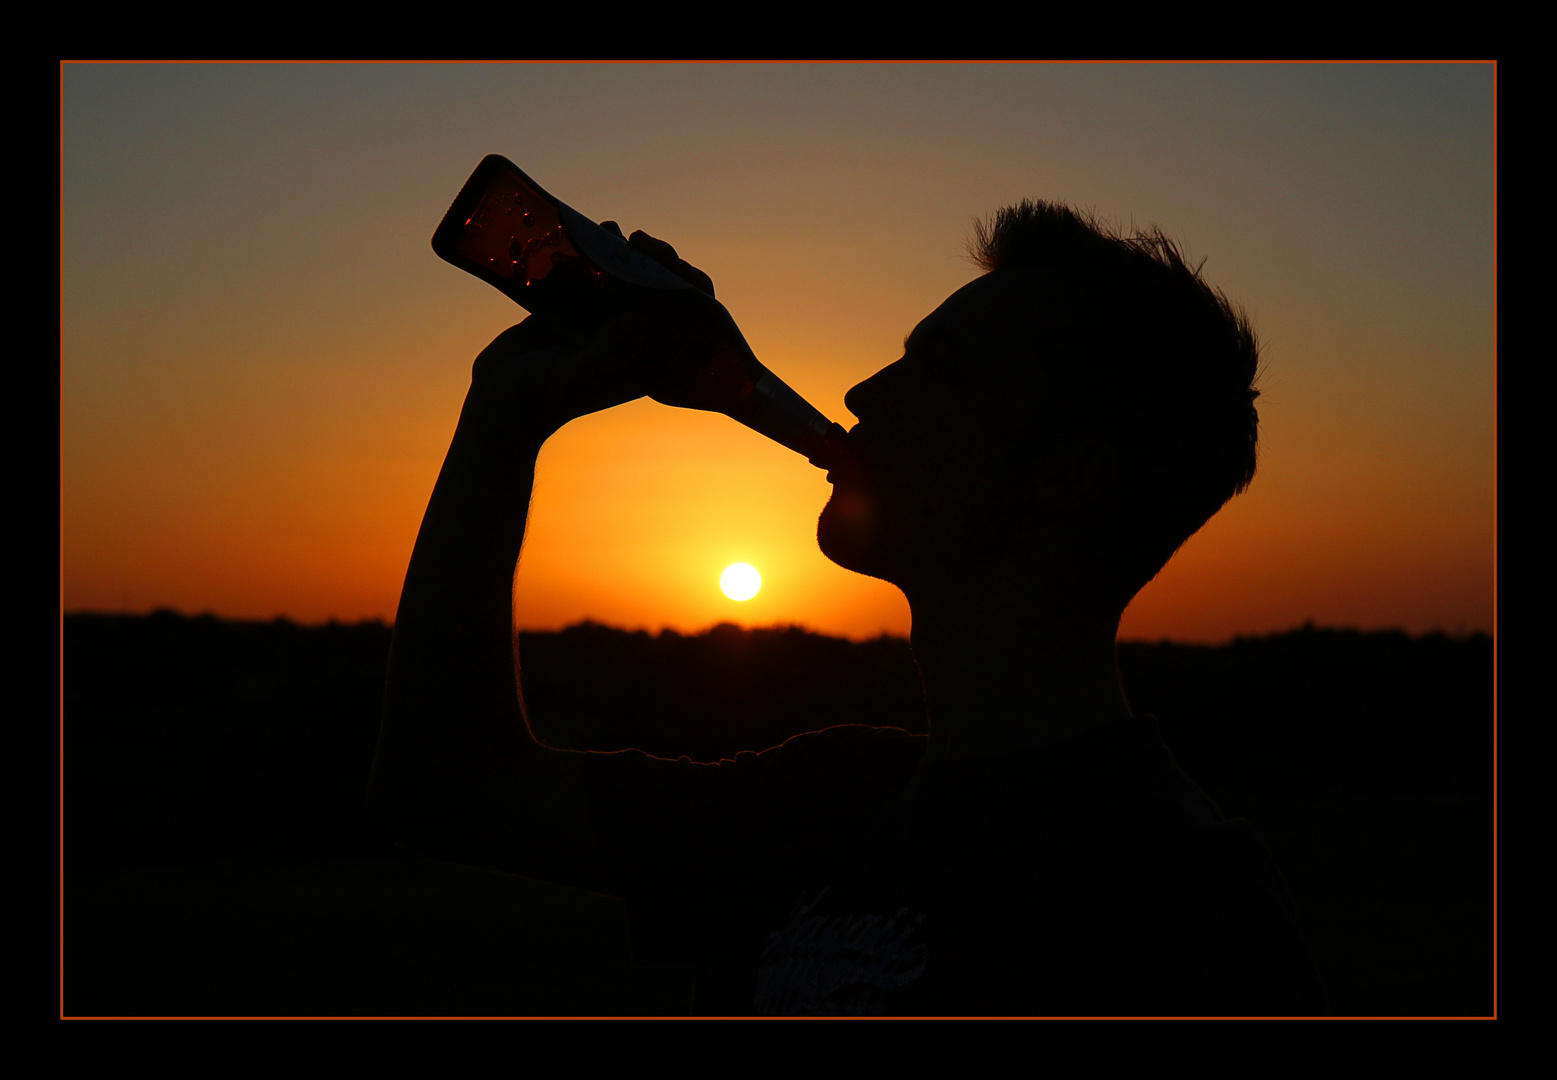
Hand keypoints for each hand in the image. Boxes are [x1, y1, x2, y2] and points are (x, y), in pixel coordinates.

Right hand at [463, 223, 721, 440]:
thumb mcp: (573, 376)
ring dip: (621, 253)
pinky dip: (586, 256)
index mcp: (642, 360)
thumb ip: (608, 352)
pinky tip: (582, 232)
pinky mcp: (566, 315)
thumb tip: (641, 320)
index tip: (669, 260)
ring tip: (612, 230)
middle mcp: (625, 342)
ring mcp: (595, 327)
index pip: (685, 320)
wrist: (494, 408)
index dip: (688, 286)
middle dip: (654, 262)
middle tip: (639, 240)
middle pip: (657, 294)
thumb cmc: (537, 400)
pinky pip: (585, 278)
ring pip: (622, 281)